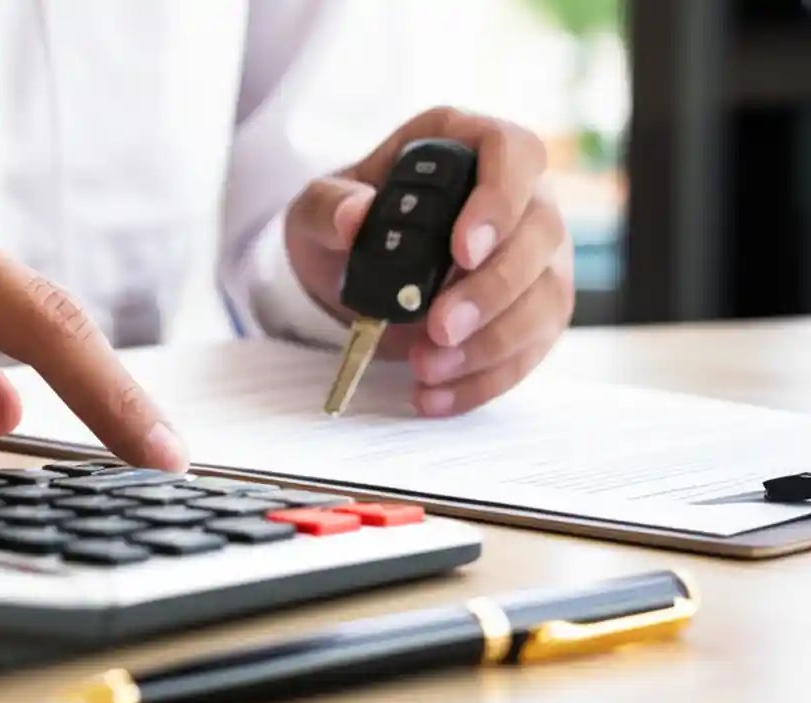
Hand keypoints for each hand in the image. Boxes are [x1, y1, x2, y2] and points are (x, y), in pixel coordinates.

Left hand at [286, 106, 574, 415]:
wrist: (348, 268)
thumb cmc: (344, 220)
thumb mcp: (316, 207)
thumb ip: (330, 206)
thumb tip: (354, 217)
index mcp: (468, 145)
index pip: (514, 153)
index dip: (499, 200)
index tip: (463, 249)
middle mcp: (521, 195)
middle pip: (540, 234)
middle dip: (492, 291)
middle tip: (439, 328)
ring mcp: (535, 254)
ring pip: (546, 298)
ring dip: (492, 343)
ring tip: (427, 368)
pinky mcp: (533, 310)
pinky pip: (530, 349)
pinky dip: (485, 381)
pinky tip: (435, 396)